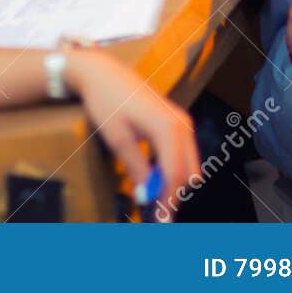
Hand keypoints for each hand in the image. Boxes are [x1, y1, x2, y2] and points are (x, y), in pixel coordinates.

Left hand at [66, 49, 198, 221]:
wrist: (102, 72)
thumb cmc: (106, 101)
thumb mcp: (117, 138)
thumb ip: (136, 168)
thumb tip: (145, 196)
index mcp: (169, 128)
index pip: (175, 175)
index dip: (169, 201)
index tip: (161, 221)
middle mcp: (182, 124)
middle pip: (189, 172)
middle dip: (175, 194)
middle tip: (157, 213)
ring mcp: (182, 121)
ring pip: (189, 164)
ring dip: (174, 182)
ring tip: (154, 197)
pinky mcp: (177, 120)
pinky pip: (183, 152)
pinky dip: (172, 168)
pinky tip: (155, 177)